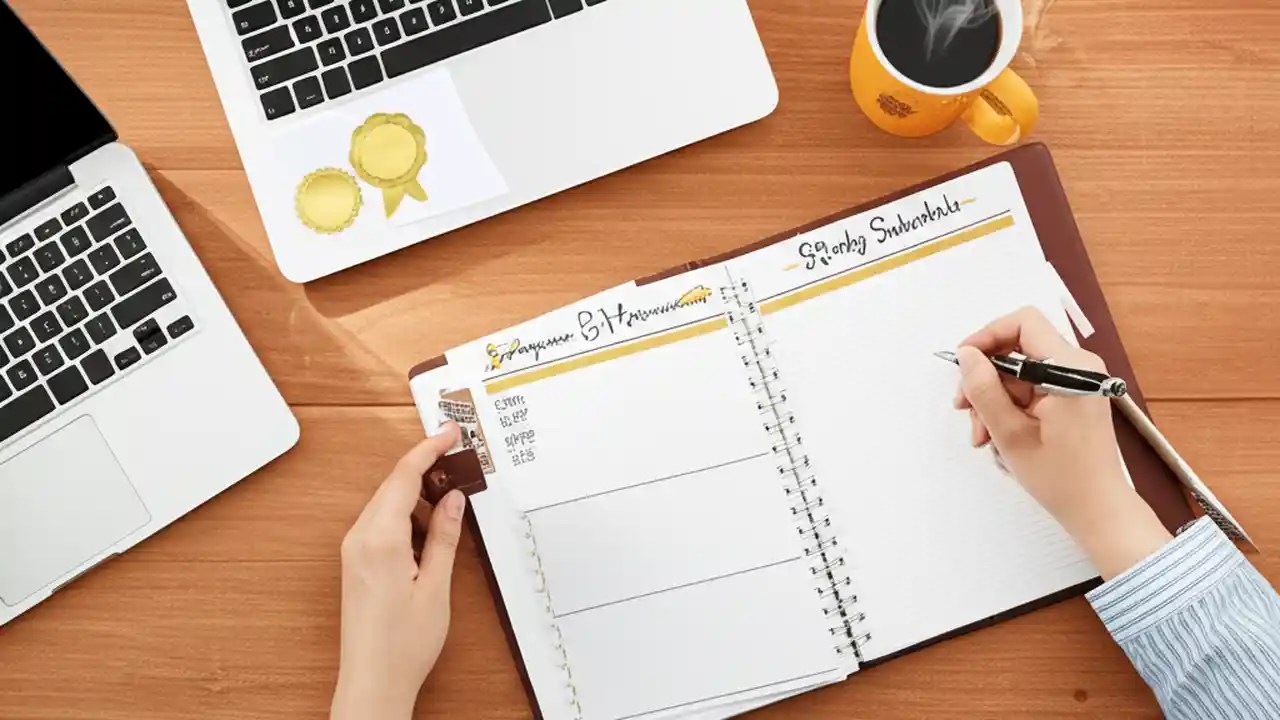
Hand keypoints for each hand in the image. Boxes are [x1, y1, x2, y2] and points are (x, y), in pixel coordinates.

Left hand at [332, 423, 465, 719]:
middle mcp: (360, 539)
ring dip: (418, 492)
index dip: (428, 448)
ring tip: (452, 494)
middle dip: (425, 466)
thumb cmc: (403, 644)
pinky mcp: (357, 562)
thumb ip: (445, 536)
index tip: (448, 431)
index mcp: (380, 540)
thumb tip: (452, 499)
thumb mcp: (437, 586)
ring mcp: (355, 550)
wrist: (372, 681)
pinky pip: (381, 522)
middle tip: (458, 455)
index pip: (403, 476)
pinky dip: (407, 513)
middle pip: (393, 484)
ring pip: (387, 502)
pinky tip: (430, 524)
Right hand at [954, 307, 1170, 579]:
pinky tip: (998, 437)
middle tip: (964, 409)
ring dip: (993, 400)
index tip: (963, 364)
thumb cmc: (1060, 477)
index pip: (1023, 323)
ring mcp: (1078, 383)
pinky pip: (1032, 390)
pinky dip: (1010, 409)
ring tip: (981, 435)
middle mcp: (1079, 367)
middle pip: (1018, 350)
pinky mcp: (1074, 398)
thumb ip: (984, 389)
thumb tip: (966, 355)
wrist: (1099, 510)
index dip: (987, 336)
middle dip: (985, 378)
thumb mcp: (1010, 433)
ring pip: (1020, 374)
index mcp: (1071, 368)